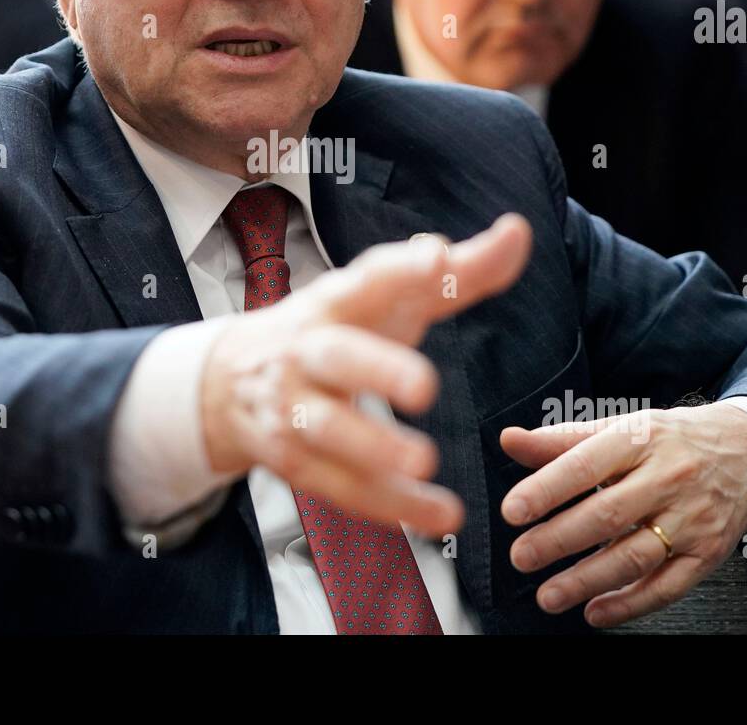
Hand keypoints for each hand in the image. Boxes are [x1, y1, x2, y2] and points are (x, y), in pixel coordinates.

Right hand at [201, 213, 531, 539]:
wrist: (228, 381)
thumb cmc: (336, 327)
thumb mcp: (388, 298)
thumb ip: (462, 272)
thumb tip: (519, 232)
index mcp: (338, 300)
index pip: (369, 278)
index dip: (402, 269)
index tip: (438, 259)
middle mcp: (309, 349)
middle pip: (337, 356)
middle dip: (377, 370)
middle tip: (425, 387)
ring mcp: (293, 406)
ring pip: (328, 430)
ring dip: (373, 449)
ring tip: (423, 463)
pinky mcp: (293, 459)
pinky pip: (340, 487)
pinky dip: (388, 505)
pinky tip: (438, 514)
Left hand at [499, 401, 746, 626]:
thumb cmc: (675, 440)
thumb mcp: (621, 428)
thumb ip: (562, 440)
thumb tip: (511, 441)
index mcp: (640, 440)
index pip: (585, 465)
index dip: (546, 489)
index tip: (514, 510)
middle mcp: (668, 478)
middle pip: (607, 514)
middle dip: (558, 540)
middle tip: (522, 556)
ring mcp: (691, 518)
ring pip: (634, 556)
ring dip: (587, 580)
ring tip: (549, 594)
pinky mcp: (708, 552)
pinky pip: (667, 586)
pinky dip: (629, 604)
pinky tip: (597, 610)